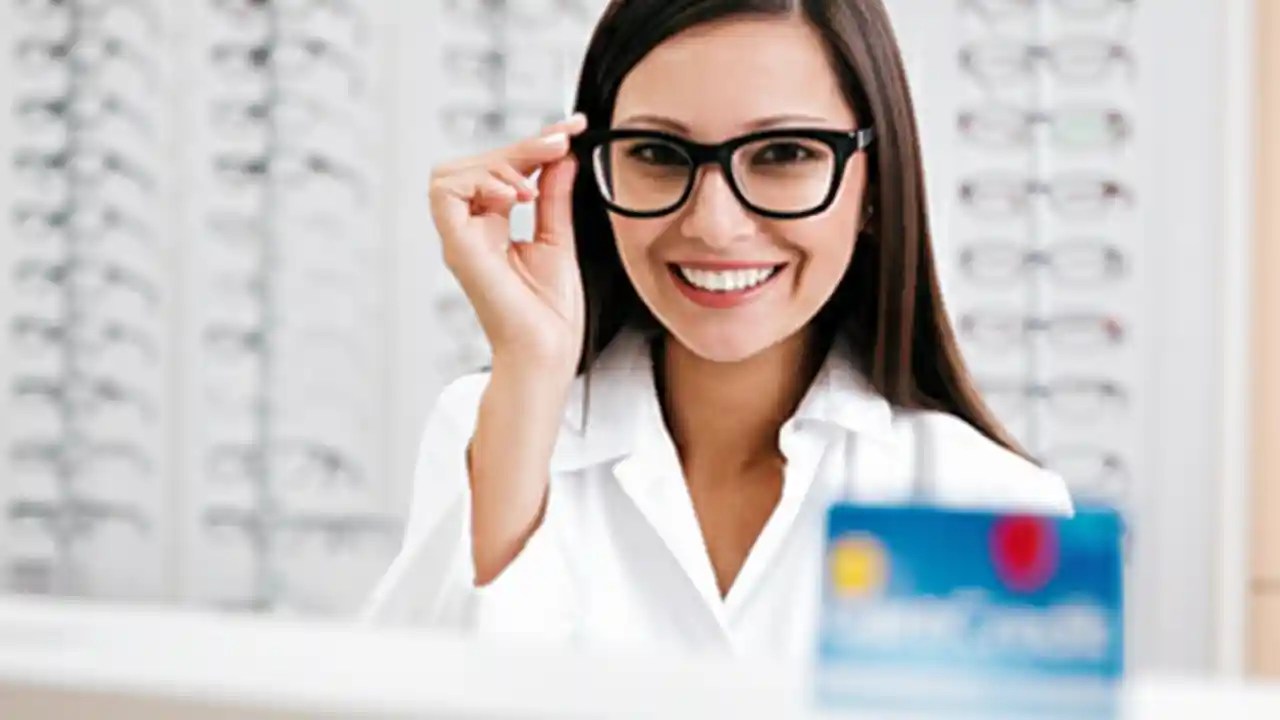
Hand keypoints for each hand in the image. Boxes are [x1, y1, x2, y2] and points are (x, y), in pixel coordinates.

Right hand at [429, 114, 589, 378]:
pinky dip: (480, 183)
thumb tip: (562, 157)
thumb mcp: (558, 238)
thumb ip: (553, 196)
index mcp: (491, 227)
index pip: (500, 169)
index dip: (533, 143)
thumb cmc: (551, 314)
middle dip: (519, 146)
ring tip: (532, 188)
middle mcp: (470, 230)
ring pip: (452, 171)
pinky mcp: (458, 247)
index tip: (571, 129)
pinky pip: (446, 193)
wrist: (547, 352)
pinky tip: (515, 196)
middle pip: (475, 163)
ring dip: (498, 164)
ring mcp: (461, 238)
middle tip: (559, 144)